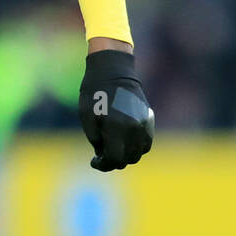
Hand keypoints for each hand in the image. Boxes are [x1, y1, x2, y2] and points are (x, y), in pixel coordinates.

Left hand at [78, 50, 153, 171]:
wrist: (113, 70)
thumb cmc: (94, 92)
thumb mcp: (86, 117)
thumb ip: (96, 140)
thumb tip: (104, 155)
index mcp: (117, 127)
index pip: (115, 159)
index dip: (103, 165)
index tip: (94, 161)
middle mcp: (134, 128)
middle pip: (128, 159)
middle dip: (114, 161)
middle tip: (102, 156)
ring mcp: (144, 123)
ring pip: (139, 153)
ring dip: (126, 155)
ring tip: (113, 148)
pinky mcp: (149, 118)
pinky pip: (146, 142)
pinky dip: (136, 147)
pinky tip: (124, 141)